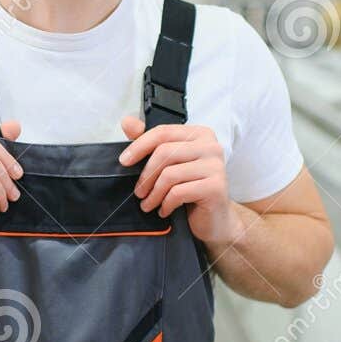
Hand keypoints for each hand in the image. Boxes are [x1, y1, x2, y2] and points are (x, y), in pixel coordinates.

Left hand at [118, 116, 243, 245]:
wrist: (215, 219)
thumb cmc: (192, 189)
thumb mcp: (170, 164)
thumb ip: (151, 142)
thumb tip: (128, 122)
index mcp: (199, 134)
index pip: (163, 132)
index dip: (139, 146)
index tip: (124, 161)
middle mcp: (210, 146)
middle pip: (164, 152)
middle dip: (146, 175)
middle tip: (139, 192)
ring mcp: (216, 166)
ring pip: (170, 174)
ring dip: (154, 193)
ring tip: (148, 204)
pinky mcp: (215, 187)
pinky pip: (179, 192)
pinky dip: (166, 203)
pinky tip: (164, 210)